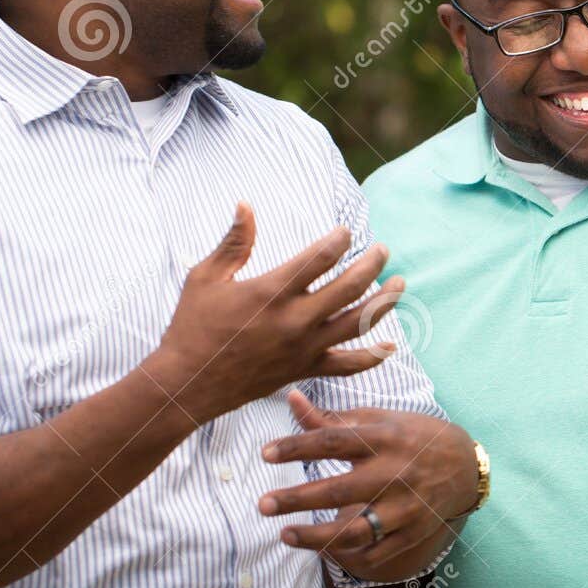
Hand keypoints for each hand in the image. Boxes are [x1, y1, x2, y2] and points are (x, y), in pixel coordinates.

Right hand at [145, 204, 403, 422]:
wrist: (188, 383)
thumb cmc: (192, 325)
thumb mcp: (206, 277)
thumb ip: (233, 242)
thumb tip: (246, 204)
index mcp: (272, 291)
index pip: (320, 257)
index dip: (339, 240)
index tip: (345, 232)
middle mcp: (295, 319)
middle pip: (349, 286)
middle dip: (372, 264)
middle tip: (383, 250)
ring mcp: (304, 347)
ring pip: (357, 322)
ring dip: (383, 302)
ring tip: (399, 285)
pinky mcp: (304, 369)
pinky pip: (347, 365)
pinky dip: (371, 357)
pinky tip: (390, 346)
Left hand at [258, 390, 478, 576]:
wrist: (466, 467)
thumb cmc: (414, 437)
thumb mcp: (379, 420)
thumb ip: (332, 417)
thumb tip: (291, 398)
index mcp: (384, 439)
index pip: (333, 441)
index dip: (297, 447)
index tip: (265, 454)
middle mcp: (394, 473)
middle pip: (338, 490)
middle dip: (297, 499)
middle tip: (263, 504)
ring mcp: (404, 508)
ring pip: (355, 530)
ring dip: (315, 537)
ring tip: (285, 535)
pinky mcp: (411, 533)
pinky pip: (374, 554)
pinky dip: (345, 557)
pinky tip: (320, 551)